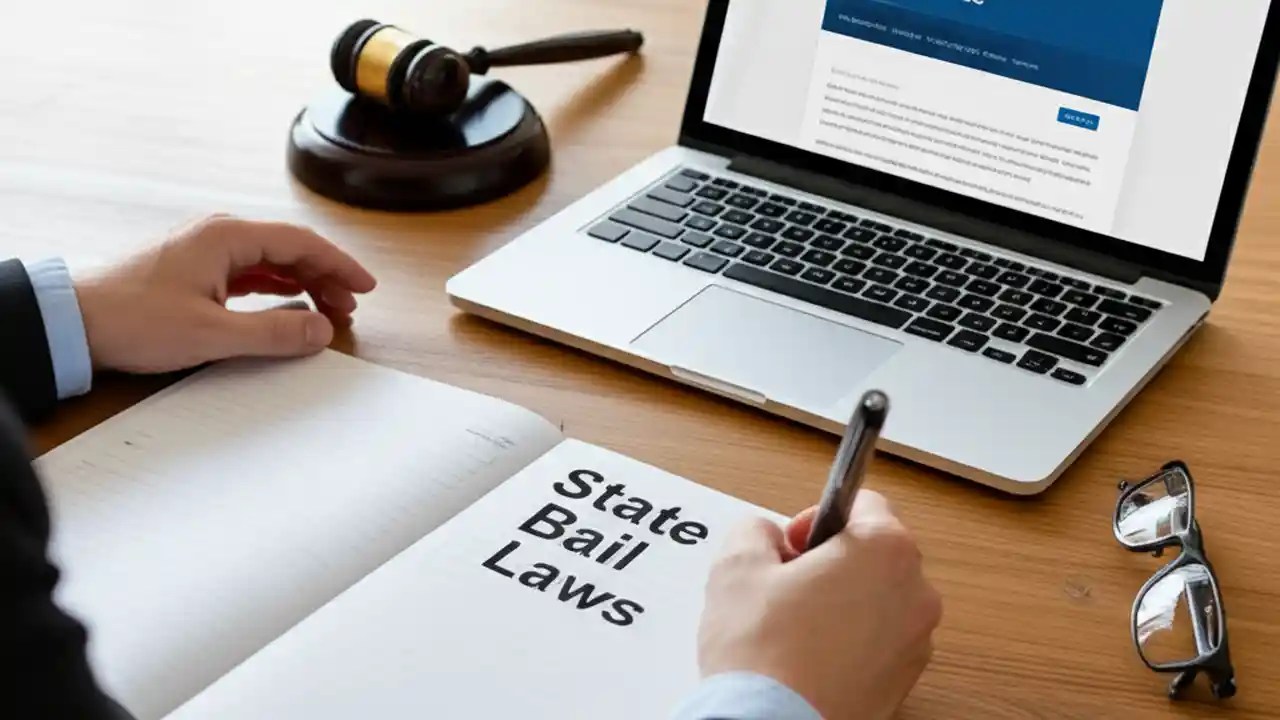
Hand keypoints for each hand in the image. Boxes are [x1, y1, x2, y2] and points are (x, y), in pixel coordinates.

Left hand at [74, 215, 376, 373]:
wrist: (73, 323)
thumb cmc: (134, 321)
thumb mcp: (213, 333)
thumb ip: (275, 331)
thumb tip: (322, 330)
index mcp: (228, 237)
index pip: (302, 243)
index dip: (341, 266)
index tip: (366, 288)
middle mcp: (218, 235)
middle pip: (290, 249)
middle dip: (326, 278)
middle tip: (349, 309)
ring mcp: (204, 250)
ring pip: (270, 260)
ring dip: (302, 283)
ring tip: (325, 311)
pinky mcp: (193, 269)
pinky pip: (249, 272)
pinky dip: (276, 287)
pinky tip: (286, 304)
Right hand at [697, 492, 941, 719]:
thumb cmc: (762, 652)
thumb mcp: (737, 566)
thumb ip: (755, 531)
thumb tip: (766, 537)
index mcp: (885, 549)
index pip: (864, 503)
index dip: (817, 517)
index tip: (791, 544)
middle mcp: (916, 592)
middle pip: (875, 553)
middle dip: (831, 561)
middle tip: (785, 584)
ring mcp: (916, 642)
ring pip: (879, 600)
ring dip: (842, 602)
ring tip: (793, 627)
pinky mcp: (905, 682)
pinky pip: (879, 643)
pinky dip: (850, 642)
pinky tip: (808, 657)